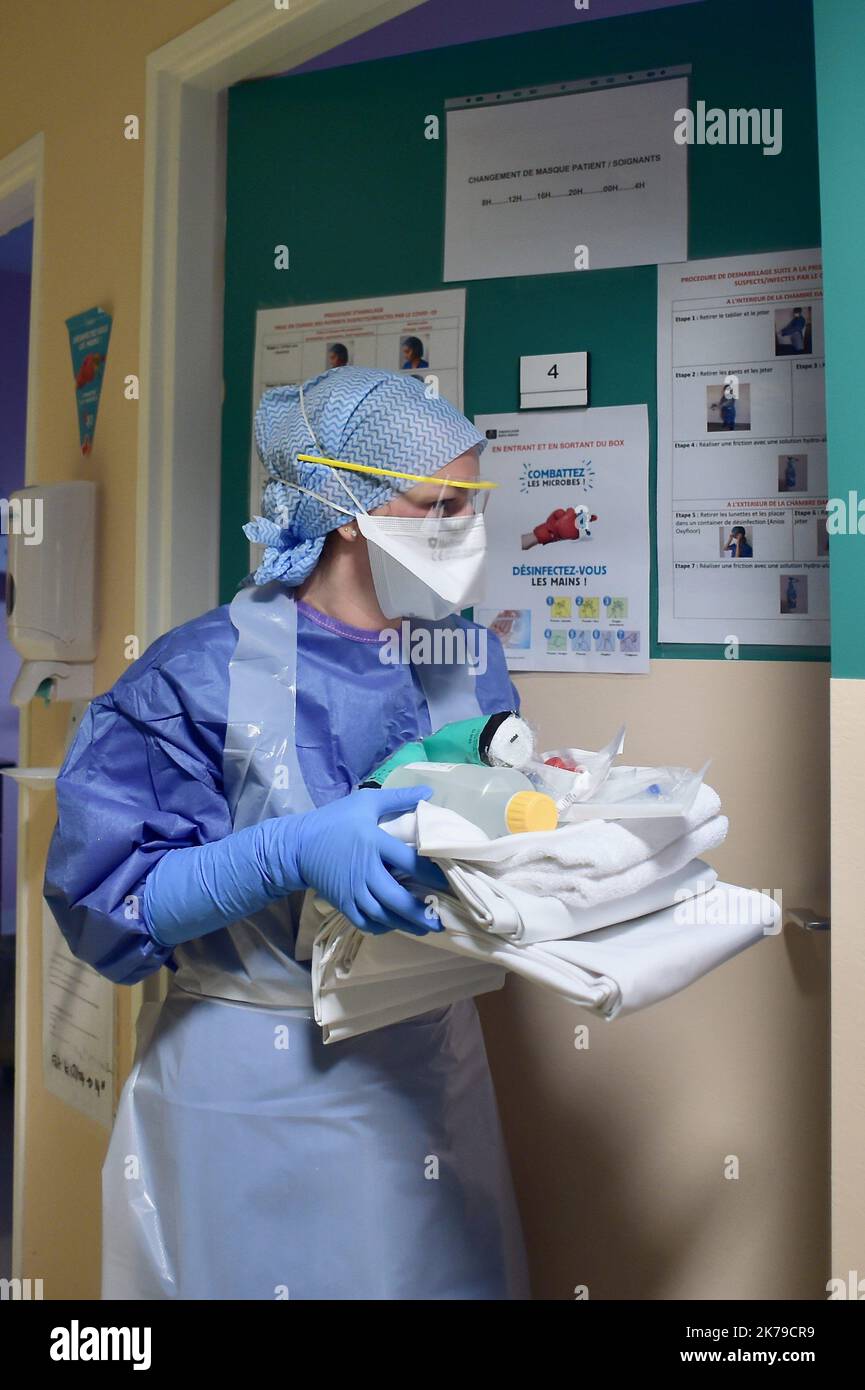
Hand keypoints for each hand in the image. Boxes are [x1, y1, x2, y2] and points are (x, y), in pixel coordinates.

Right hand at [292, 787, 445, 935]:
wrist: (297, 846)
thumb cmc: (334, 821)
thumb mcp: (365, 802)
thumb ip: (398, 797)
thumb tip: (429, 791)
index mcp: (374, 843)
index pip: (408, 861)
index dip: (431, 874)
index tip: (447, 881)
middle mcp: (365, 870)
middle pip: (397, 898)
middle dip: (421, 912)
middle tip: (441, 920)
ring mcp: (353, 890)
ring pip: (383, 915)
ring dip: (405, 924)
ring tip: (425, 928)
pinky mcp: (342, 903)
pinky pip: (365, 922)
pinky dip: (381, 928)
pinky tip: (394, 925)